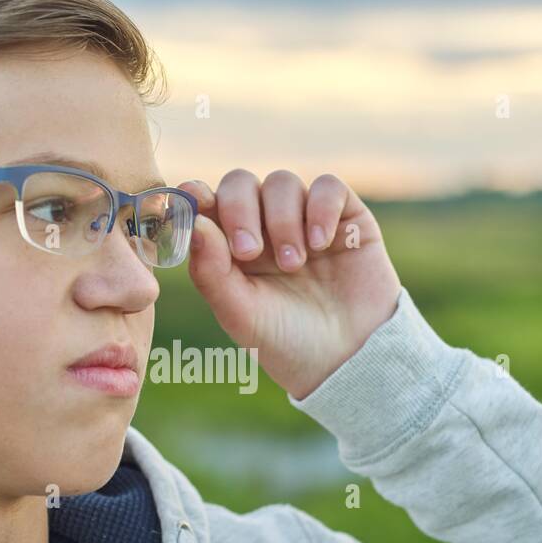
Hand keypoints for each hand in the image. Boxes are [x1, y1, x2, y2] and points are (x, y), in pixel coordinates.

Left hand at [178, 169, 401, 399]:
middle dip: (239, 210)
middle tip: (249, 252)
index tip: (193, 198)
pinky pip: (328, 186)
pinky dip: (320, 208)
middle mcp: (264, 226)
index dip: (197, 193)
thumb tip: (197, 224)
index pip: (208, 203)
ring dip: (282, 220)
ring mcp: (304, 218)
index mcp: (230, 246)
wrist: (348, 359)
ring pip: (282, 182)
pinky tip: (320, 243)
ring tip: (293, 264)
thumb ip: (211, 273)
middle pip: (241, 183)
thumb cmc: (286, 340)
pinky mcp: (345, 217)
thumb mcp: (240, 314)